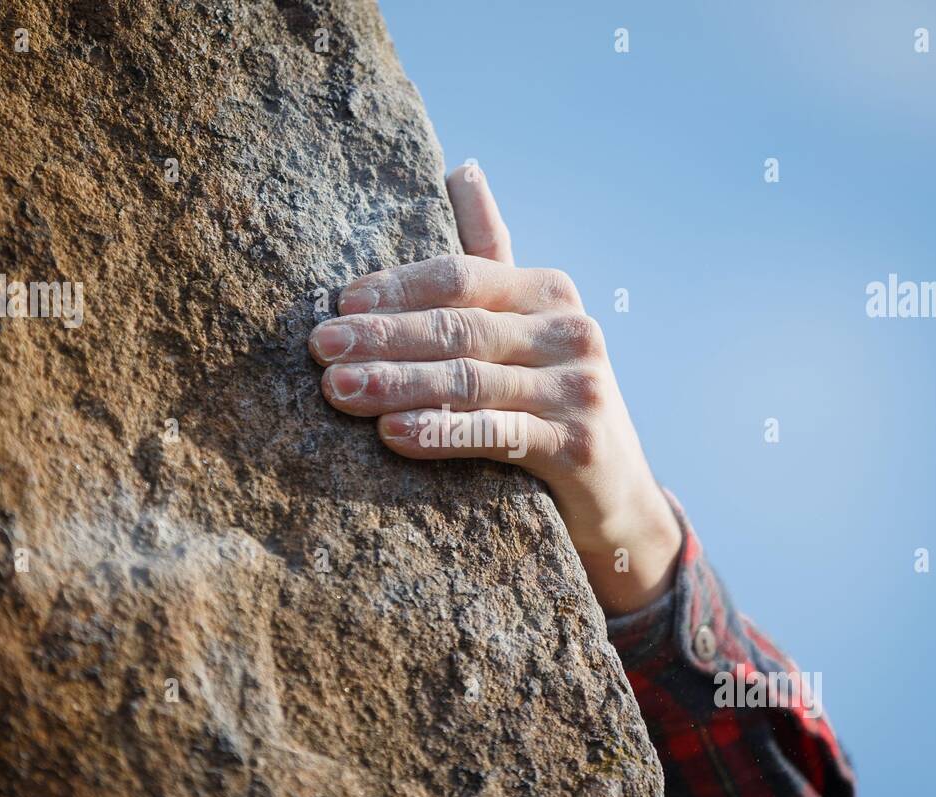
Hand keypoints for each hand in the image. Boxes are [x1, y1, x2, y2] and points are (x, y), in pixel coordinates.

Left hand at [309, 165, 680, 614]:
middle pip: (459, 327)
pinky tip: (393, 435)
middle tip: (319, 349)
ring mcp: (579, 389)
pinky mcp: (577, 445)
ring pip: (469, 380)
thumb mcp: (527, 325)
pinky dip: (441, 432)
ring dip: (397, 384)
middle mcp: (571, 331)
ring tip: (338, 391)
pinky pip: (494, 433)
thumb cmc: (550, 400)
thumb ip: (493, 254)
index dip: (397, 288)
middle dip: (383, 337)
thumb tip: (462, 167)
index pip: (462, 276)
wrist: (616, 491)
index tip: (340, 305)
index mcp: (549, 292)